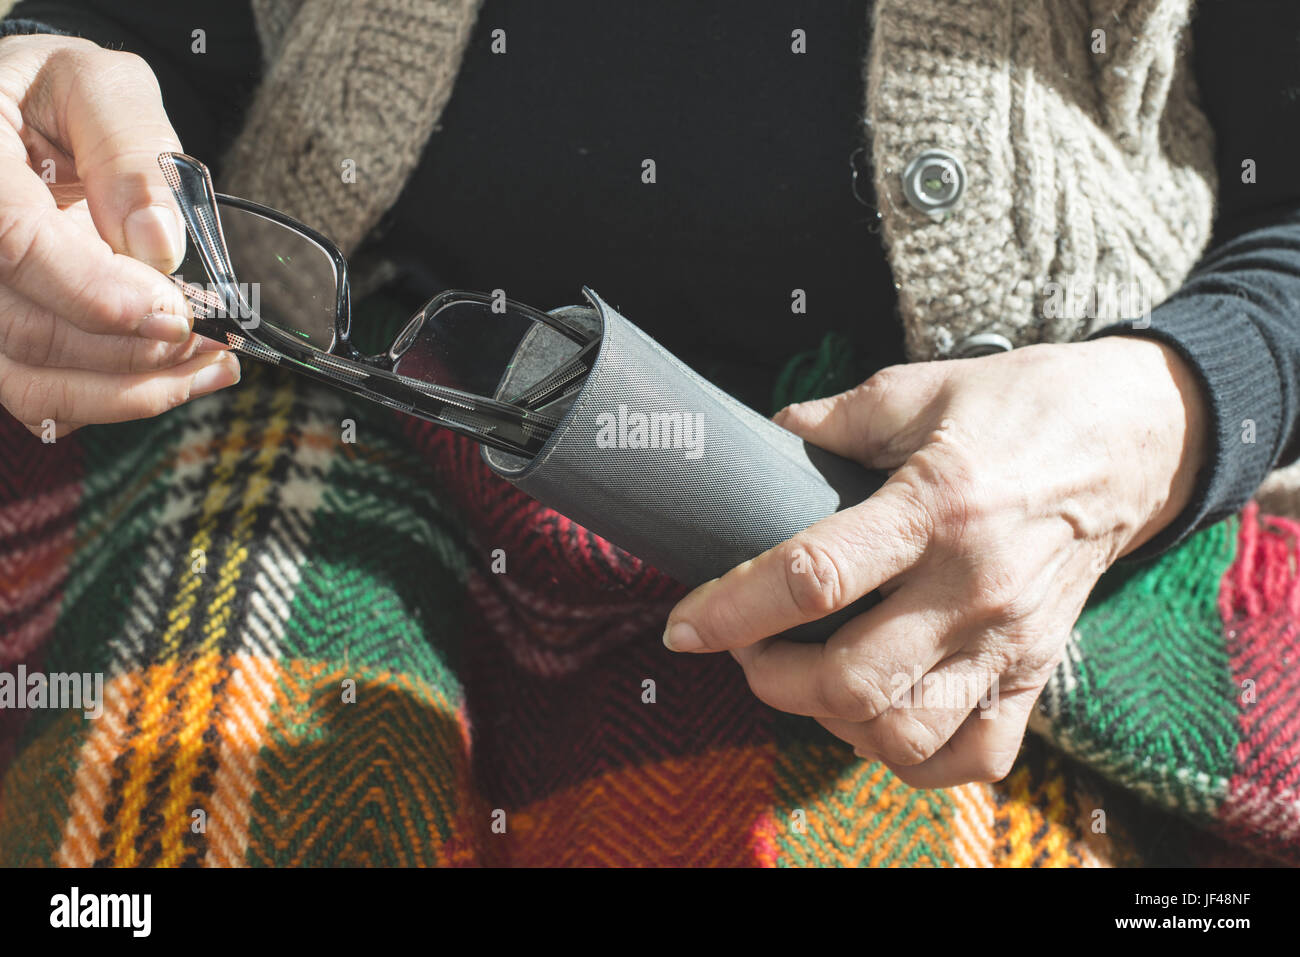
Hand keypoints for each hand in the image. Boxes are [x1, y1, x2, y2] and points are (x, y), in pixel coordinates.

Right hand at [0, 34, 237, 437]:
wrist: (28, 123)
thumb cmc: (58, 98)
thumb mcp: (97, 86)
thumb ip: (129, 148)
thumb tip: (158, 244)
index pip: (14, 243)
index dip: (96, 291)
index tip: (174, 313)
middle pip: (22, 330)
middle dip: (129, 349)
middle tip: (213, 339)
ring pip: (29, 382)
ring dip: (131, 389)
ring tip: (212, 365)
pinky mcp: (0, 338)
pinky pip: (40, 398)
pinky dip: (115, 399)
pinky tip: (181, 377)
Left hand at [662, 335, 1208, 787]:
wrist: (1136, 439)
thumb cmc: (1024, 406)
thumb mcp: (923, 388)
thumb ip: (837, 415)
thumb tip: (770, 432)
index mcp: (933, 507)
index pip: (813, 577)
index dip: (733, 609)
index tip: (684, 625)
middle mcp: (971, 587)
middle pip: (849, 680)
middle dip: (770, 678)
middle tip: (746, 648)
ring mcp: (1008, 640)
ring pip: (903, 731)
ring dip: (833, 721)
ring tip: (807, 681)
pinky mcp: (1035, 672)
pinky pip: (973, 756)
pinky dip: (913, 755)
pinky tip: (879, 715)